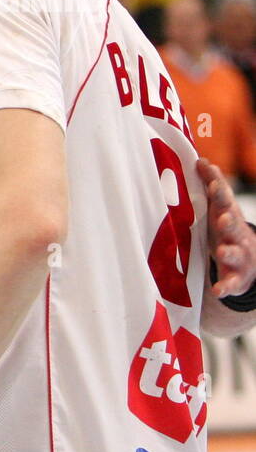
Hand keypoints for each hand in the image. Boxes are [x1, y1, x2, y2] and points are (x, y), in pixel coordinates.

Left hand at [198, 157, 255, 297]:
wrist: (250, 262)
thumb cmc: (227, 229)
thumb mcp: (221, 208)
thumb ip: (211, 185)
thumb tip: (201, 160)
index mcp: (228, 217)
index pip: (224, 201)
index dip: (219, 191)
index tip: (213, 181)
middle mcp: (236, 235)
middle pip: (234, 227)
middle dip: (229, 221)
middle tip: (223, 218)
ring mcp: (239, 257)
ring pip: (234, 254)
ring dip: (228, 252)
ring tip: (220, 252)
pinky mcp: (236, 277)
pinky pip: (230, 283)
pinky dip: (225, 286)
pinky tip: (218, 291)